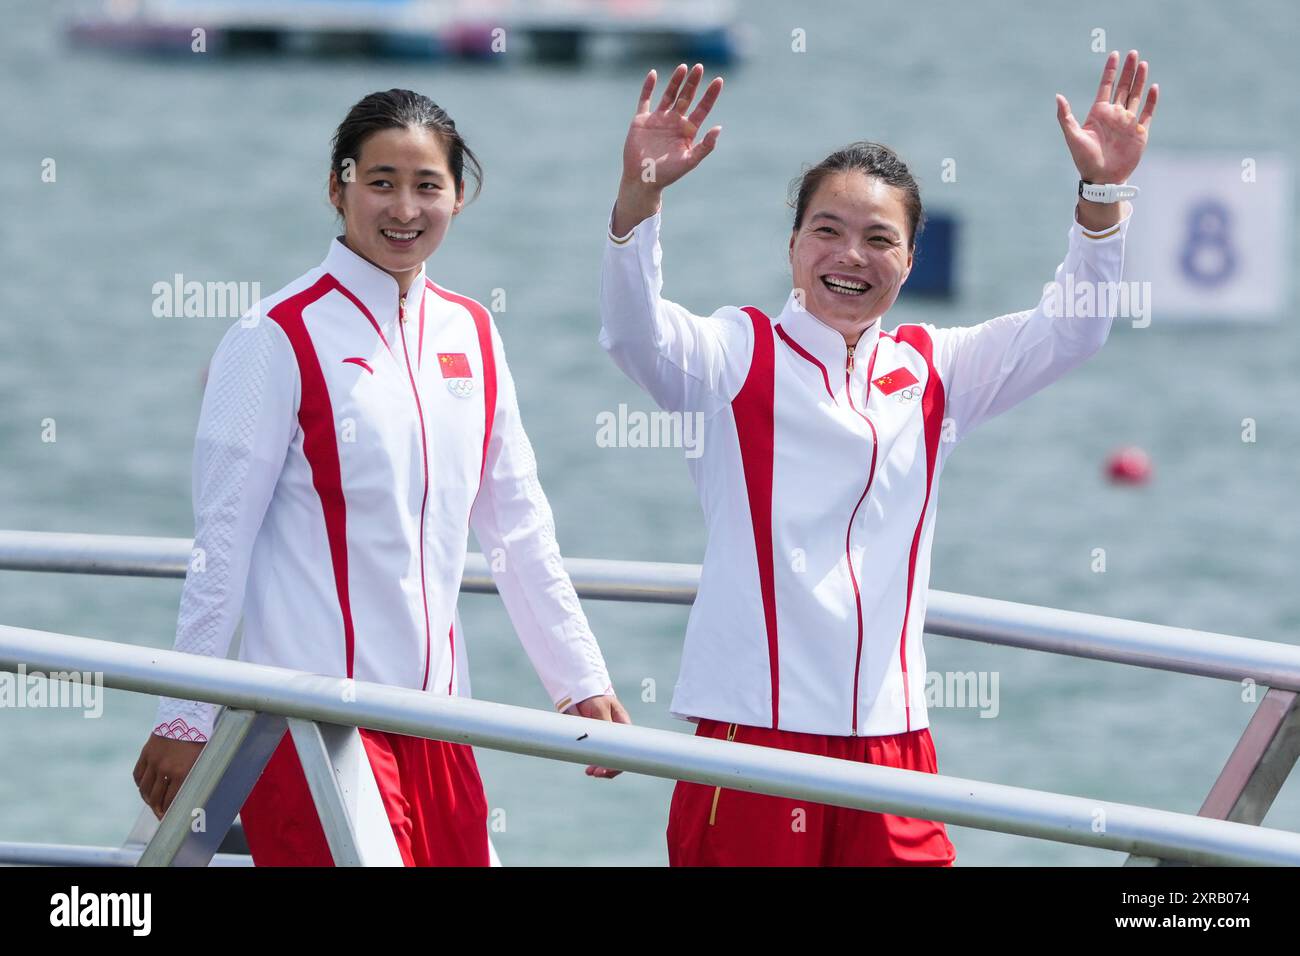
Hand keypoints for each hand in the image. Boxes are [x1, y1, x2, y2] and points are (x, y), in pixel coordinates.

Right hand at [133, 734, 203, 819]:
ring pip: (144, 789)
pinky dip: (140, 785)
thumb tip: (190, 796)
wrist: (185, 716)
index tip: (169, 819)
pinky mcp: (146, 754)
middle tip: (161, 815)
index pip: (172, 800)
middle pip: (156, 798)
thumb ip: (193, 777)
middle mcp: (166, 769)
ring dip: (148, 800)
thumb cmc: (198, 739)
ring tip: (152, 805)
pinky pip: (138, 775)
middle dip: (158, 810)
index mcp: (182, 772)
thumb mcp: (201, 759)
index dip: (169, 812)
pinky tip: (145, 790)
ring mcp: (153, 761)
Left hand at [564, 693, 631, 778]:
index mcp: (621, 726)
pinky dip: (591, 761)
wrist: (580, 691)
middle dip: (608, 768)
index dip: (619, 760)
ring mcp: (602, 738)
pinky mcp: (591, 739)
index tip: (608, 769)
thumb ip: (604, 722)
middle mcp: (614, 735)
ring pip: (605, 758)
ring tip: (589, 772)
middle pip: (617, 756)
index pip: (626, 748)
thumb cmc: (595, 697)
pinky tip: (587, 767)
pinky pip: (593, 753)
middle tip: (595, 773)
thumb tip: (605, 740)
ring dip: (599, 767)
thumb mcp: (601, 708)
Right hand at [611, 63, 723, 236]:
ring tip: (683, 67)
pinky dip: (648, 87)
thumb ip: (705, 146)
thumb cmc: (667, 174)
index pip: (702, 108)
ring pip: (669, 95)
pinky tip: (653, 74)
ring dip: (676, 81)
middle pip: (687, 97)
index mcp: (688, 131)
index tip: (719, 80)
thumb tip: (719, 128)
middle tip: (700, 67)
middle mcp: (675, 122)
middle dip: (693, 83)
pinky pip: (645, 99)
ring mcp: (658, 119)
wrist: (642, 180)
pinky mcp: (642, 120)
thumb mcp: (689, 161)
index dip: (710, 95)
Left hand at [1056, 50, 1157, 183]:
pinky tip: (1153, 87)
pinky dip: (1150, 100)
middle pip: (1123, 87)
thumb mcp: (1072, 136)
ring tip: (1143, 64)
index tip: (1115, 54)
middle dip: (1128, 70)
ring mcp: (1128, 122)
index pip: (1106, 86)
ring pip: (1136, 96)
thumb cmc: (1084, 159)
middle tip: (1134, 53)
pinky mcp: (1140, 132)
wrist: (1102, 179)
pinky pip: (1147, 113)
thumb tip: (1057, 96)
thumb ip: (1065, 116)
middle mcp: (1114, 114)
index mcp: (1099, 113)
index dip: (1110, 70)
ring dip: (1140, 80)